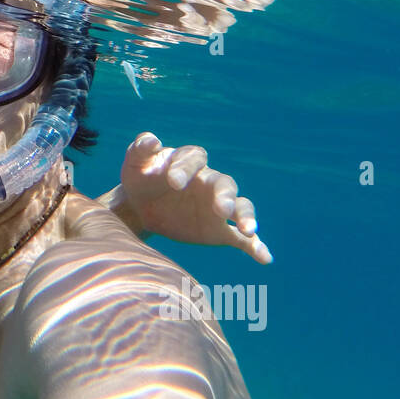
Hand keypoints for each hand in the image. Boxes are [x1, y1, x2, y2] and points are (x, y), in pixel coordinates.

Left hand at [107, 132, 270, 263]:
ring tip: (248, 230)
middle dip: (224, 195)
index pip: (194, 158)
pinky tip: (264, 258)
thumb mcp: (135, 164)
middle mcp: (209, 182)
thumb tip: (151, 140)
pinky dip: (255, 247)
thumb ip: (141, 149)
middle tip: (221, 208)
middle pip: (225, 183)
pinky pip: (240, 238)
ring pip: (240, 206)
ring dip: (245, 216)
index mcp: (190, 162)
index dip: (185, 168)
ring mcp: (217, 206)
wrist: (140, 206)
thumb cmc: (141, 179)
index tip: (172, 183)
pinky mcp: (218, 230)